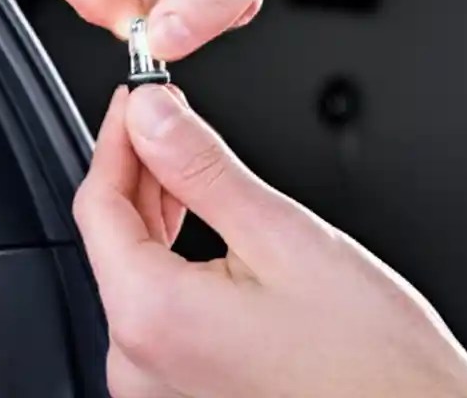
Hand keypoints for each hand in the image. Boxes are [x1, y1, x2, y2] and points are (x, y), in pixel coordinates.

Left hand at [77, 85, 466, 397]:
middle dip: (140, 170)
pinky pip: (156, 312)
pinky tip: (198, 227)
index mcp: (152, 318)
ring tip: (191, 165)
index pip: (96, 205)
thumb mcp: (283, 235)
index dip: (117, 139)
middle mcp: (137, 364)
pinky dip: (171, 262)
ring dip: (157, 213)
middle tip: (171, 115)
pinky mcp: (181, 394)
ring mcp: (157, 387)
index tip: (140, 99)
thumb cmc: (371, 360)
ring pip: (134, 273)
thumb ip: (203, 168)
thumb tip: (153, 114)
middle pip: (112, 240)